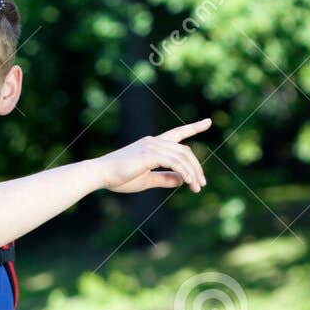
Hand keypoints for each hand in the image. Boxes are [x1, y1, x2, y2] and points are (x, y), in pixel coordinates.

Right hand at [95, 119, 210, 194]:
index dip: (194, 127)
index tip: (208, 122)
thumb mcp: (147, 180)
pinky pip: (174, 162)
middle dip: (196, 167)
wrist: (101, 174)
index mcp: (153, 144)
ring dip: (193, 173)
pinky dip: (184, 172)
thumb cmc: (119, 178)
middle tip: (202, 184)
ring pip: (182, 157)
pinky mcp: (149, 154)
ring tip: (197, 188)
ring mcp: (151, 146)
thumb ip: (165, 178)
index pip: (177, 133)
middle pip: (185, 151)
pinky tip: (188, 182)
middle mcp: (154, 141)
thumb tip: (181, 180)